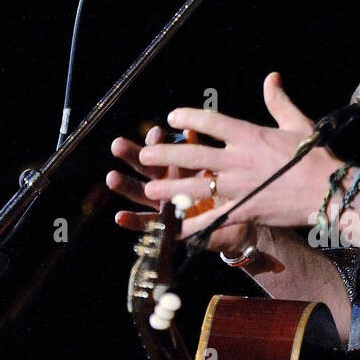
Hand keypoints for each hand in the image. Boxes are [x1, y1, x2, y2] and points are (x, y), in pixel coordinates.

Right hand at [106, 124, 255, 253]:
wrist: (247, 226)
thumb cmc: (236, 194)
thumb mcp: (222, 171)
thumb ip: (208, 152)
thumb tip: (193, 131)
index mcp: (184, 168)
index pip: (167, 150)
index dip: (159, 141)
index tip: (156, 131)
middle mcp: (172, 185)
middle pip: (149, 168)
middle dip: (133, 156)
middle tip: (117, 145)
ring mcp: (168, 206)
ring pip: (143, 194)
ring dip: (127, 186)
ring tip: (112, 177)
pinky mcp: (170, 228)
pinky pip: (151, 227)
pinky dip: (134, 222)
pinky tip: (120, 217)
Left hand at [134, 73, 339, 230]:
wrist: (329, 191)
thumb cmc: (316, 157)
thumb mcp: (297, 123)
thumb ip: (278, 102)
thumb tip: (272, 78)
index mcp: (249, 135)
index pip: (210, 121)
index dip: (188, 117)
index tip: (172, 117)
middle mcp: (239, 160)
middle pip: (193, 155)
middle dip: (166, 155)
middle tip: (145, 156)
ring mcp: (239, 187)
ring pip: (196, 188)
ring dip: (170, 189)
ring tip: (151, 190)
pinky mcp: (244, 210)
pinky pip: (213, 219)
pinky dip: (193, 226)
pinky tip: (175, 229)